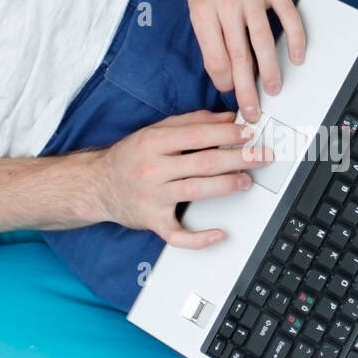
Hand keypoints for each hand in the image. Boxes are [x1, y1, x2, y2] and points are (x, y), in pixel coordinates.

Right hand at [93, 109, 271, 246]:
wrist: (96, 185)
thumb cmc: (129, 158)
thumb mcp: (154, 131)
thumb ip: (191, 122)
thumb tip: (227, 118)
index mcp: (153, 143)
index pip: (197, 136)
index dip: (226, 134)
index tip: (248, 134)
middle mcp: (152, 169)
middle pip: (203, 163)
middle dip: (238, 158)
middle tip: (262, 156)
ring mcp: (152, 197)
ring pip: (196, 191)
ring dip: (226, 186)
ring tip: (246, 181)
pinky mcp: (152, 221)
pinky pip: (177, 234)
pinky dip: (199, 238)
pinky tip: (218, 234)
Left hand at [179, 0, 305, 121]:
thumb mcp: (194, 6)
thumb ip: (208, 37)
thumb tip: (224, 73)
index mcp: (203, 11)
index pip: (215, 58)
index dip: (224, 82)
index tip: (232, 94)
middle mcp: (227, 3)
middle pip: (240, 57)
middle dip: (247, 89)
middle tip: (254, 109)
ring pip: (263, 41)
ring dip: (271, 70)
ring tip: (275, 89)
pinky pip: (288, 16)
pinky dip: (296, 39)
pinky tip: (297, 56)